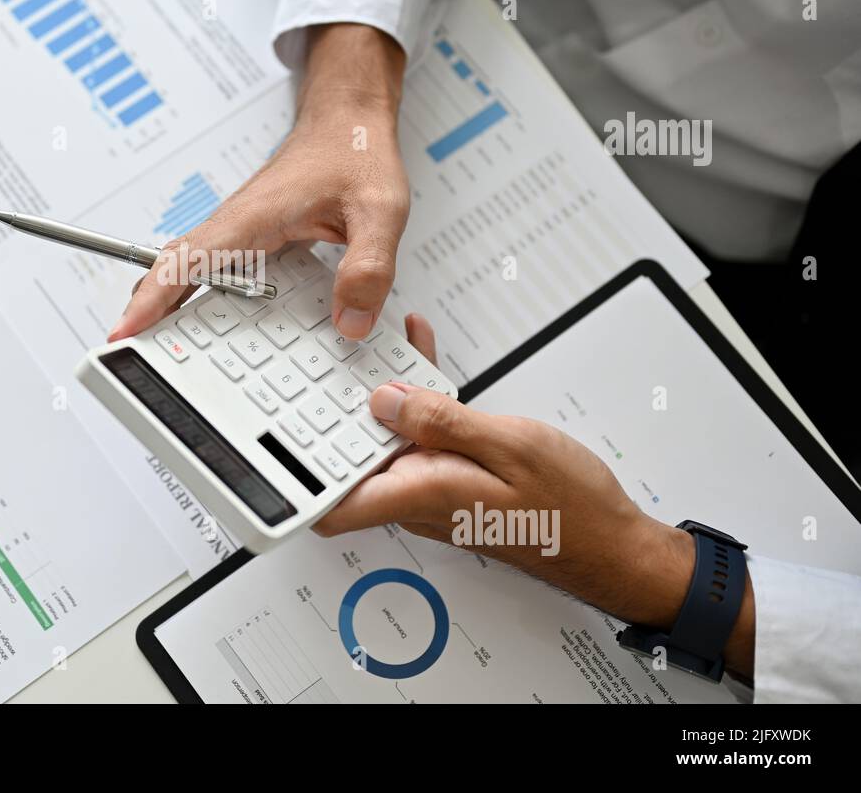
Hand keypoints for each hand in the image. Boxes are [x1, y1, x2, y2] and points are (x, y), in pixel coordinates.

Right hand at [108, 24, 409, 341]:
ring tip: (151, 348)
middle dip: (144, 310)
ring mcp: (239, 229)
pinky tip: (198, 320)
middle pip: (171, 269)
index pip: (187, 262)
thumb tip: (351, 321)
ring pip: (186, 268)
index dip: (152, 300)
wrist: (348, 119)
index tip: (124, 331)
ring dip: (164, 303)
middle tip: (125, 355)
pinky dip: (191, 293)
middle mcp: (236, 223)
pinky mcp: (249, 235)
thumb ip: (369, 268)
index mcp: (254, 217)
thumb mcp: (379, 210)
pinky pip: (210, 268)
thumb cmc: (355, 150)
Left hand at [316, 314, 755, 674]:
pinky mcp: (450, 479)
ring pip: (386, 441)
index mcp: (422, 495)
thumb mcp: (510, 447)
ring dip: (381, 396)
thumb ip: (443, 421)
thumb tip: (385, 401)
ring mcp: (433, 490)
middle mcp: (418, 499)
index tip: (275, 438)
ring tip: (379, 345)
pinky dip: (417, 402)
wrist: (611, 541)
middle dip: (338, 409)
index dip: (295, 481)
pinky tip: (420, 364)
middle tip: (329, 360)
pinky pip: (418, 438)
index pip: (332, 508)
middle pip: (354, 459)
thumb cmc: (572, 508)